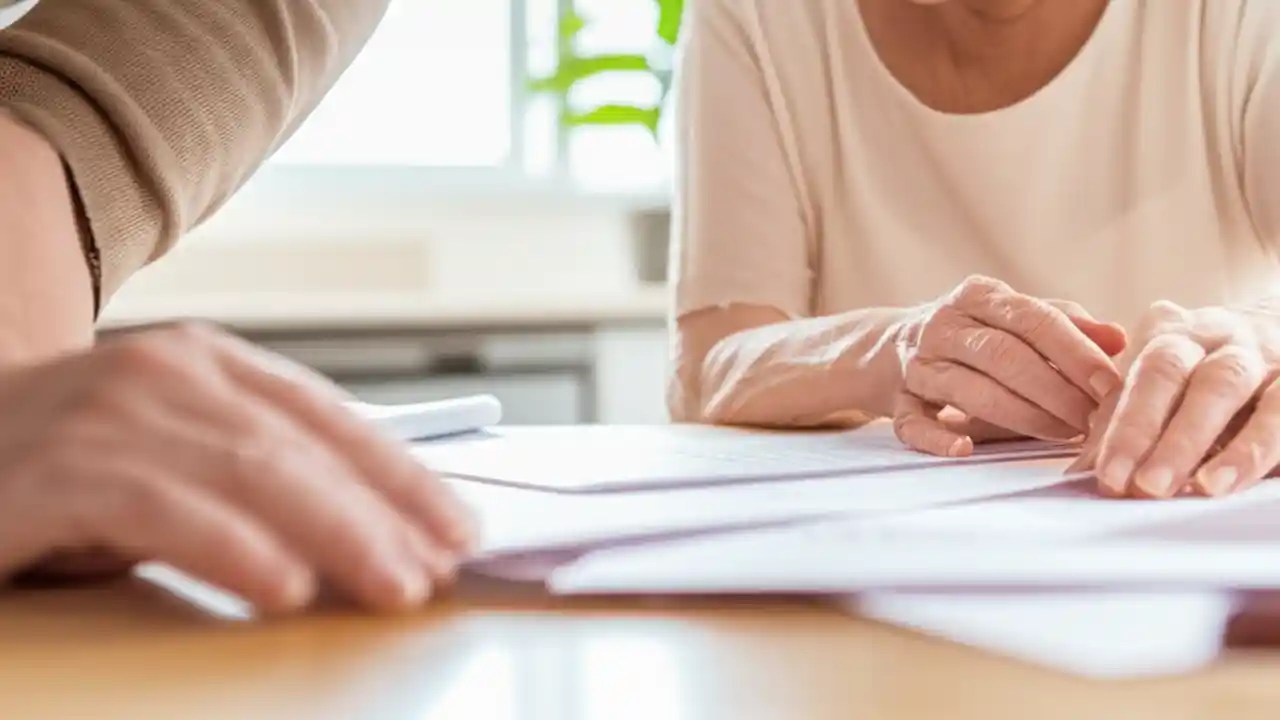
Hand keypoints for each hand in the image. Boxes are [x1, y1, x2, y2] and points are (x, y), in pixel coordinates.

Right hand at [0, 323, 476, 612]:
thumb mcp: (178, 453)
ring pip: (252, 473)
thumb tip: (379, 534)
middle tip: (436, 571)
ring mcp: (111, 415)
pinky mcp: (59, 471)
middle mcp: (166, 373)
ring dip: (337, 535)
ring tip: (392, 585)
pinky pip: (166, 512)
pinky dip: (235, 550)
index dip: (400, 474)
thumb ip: (262, 473)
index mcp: (207, 361)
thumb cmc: (72, 466)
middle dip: (383, 513)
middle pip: (301, 446)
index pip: (327, 416)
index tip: (457, 527)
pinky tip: (284, 587)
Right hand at [892, 276, 1126, 455]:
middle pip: (1003, 356)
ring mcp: (916, 364)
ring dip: (1021, 416)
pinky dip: (938, 438)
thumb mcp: (1014, 315)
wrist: (890, 346)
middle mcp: (943, 325)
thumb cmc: (974, 332)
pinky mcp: (898, 401)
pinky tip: (966, 448)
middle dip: (1055, 391)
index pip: (1032, 319)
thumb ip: (1066, 325)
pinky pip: (914, 423)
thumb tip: (1118, 339)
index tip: (1110, 384)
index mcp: (977, 296)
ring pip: (968, 390)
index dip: (1075, 352)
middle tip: (1094, 419)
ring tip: (1064, 435)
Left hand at [1074, 301, 1279, 498]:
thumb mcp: (1155, 379)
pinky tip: (1259, 480)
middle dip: (1175, 439)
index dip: (1131, 426)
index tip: (1110, 475)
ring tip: (1208, 487)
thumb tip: (1085, 469)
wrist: (1274, 323)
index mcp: (1179, 336)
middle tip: (1149, 486)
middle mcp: (1229, 343)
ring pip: (1265, 401)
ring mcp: (1273, 362)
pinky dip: (1268, 449)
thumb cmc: (1198, 365)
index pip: (1153, 373)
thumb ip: (1121, 418)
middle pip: (1205, 382)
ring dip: (1237, 449)